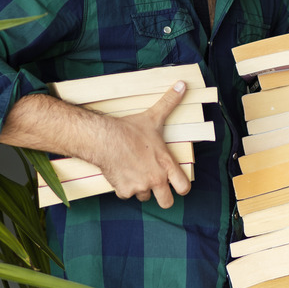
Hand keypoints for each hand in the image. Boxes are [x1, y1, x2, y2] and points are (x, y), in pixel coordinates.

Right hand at [92, 82, 191, 207]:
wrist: (105, 139)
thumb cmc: (130, 129)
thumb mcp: (154, 117)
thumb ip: (170, 102)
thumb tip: (184, 84)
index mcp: (166, 164)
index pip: (184, 188)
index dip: (182, 188)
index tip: (177, 185)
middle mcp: (156, 179)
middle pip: (167, 203)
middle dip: (163, 196)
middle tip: (157, 187)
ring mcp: (139, 187)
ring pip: (144, 196)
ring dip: (141, 188)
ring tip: (135, 172)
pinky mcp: (123, 191)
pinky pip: (126, 194)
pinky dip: (124, 187)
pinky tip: (121, 173)